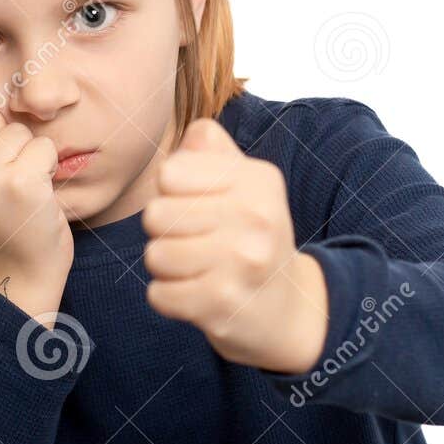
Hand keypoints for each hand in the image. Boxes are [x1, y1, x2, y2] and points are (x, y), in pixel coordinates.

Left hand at [141, 118, 328, 372]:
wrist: (288, 308)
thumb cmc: (251, 236)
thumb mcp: (245, 184)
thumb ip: (211, 150)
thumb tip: (189, 135)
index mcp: (258, 179)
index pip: (169, 173)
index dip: (171, 192)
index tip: (197, 207)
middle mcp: (256, 217)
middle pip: (156, 214)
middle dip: (164, 232)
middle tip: (196, 243)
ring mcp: (242, 262)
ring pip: (155, 255)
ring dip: (166, 267)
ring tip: (197, 269)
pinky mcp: (224, 303)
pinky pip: (159, 295)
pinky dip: (170, 298)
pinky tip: (198, 295)